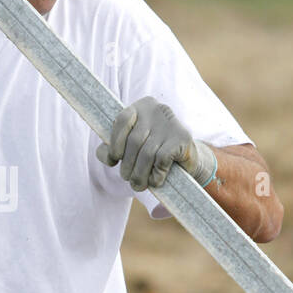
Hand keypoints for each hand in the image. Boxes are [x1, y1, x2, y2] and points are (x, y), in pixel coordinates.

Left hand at [95, 96, 215, 191]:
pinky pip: (161, 160)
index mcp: (141, 107)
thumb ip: (112, 149)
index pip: (122, 120)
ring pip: (147, 153)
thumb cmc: (153, 152)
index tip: (115, 159)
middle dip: (128, 165)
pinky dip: (156, 175)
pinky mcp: (182, 138)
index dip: (115, 143)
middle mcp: (157, 110)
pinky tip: (155, 181)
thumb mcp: (130, 147)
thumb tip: (105, 155)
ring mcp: (171, 123)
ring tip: (138, 185)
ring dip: (140, 174)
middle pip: (134, 141)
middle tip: (128, 179)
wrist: (187, 160)